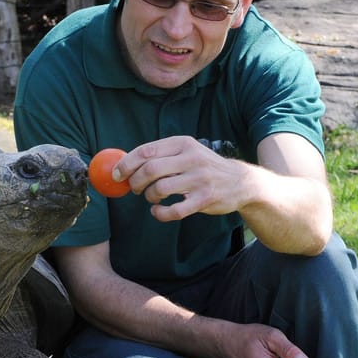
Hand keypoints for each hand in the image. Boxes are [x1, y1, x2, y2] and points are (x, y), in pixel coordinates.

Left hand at [114, 136, 246, 220]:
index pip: (146, 151)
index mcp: (183, 143)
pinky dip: (159, 213)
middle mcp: (192, 158)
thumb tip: (124, 164)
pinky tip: (158, 211)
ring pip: (159, 189)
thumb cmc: (205, 167)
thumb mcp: (187, 152)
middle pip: (150, 169)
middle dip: (135, 181)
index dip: (126, 164)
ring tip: (151, 198)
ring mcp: (199, 179)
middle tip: (134, 188)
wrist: (240, 182)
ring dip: (148, 196)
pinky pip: (174, 210)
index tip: (116, 174)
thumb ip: (161, 155)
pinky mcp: (204, 199)